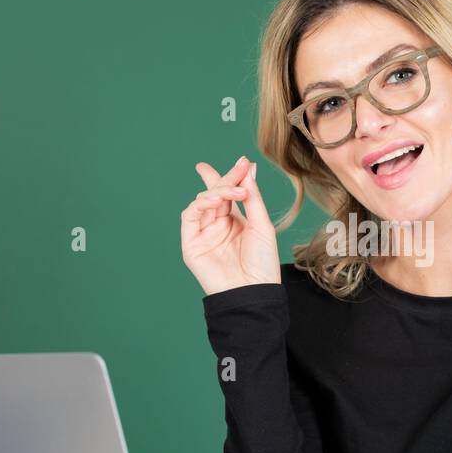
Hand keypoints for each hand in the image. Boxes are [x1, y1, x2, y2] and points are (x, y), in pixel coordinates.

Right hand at [180, 155, 280, 295]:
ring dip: (217, 191)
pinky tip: (216, 200)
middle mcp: (217, 226)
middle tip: (239, 167)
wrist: (254, 291)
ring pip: (202, 202)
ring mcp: (203, 234)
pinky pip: (189, 216)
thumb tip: (249, 169)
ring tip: (233, 191)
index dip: (232, 175)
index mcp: (235, 221)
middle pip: (215, 194)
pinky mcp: (191, 243)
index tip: (244, 160)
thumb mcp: (262, 225)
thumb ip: (252, 197)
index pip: (228, 193)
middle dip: (226, 178)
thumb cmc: (262, 264)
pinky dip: (201, 203)